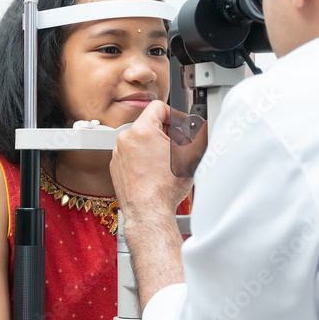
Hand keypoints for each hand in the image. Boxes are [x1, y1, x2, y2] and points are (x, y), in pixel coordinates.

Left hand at [111, 101, 199, 215]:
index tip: (182, 127)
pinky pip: (133, 154)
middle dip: (167, 133)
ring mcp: (118, 153)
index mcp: (141, 130)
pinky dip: (145, 158)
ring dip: (156, 146)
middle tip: (179, 147)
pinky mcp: (116, 166)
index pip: (159, 107)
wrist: (148, 212)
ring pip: (141, 140)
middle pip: (150, 124)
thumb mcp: (190, 156)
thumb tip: (201, 128)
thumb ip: (198, 135)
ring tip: (168, 162)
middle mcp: (125, 139)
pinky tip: (156, 171)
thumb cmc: (164, 188)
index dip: (175, 115)